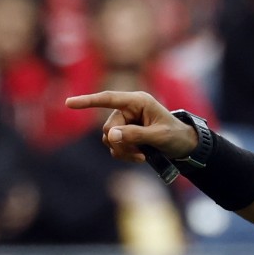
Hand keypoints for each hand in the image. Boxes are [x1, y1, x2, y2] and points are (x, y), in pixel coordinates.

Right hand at [63, 90, 195, 162]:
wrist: (184, 145)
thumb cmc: (175, 136)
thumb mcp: (158, 136)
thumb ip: (135, 135)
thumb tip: (110, 136)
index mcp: (138, 101)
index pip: (108, 98)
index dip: (88, 101)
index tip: (69, 103)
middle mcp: (128, 109)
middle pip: (108, 127)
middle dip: (120, 143)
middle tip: (139, 153)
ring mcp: (125, 122)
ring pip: (108, 138)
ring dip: (123, 151)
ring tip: (142, 155)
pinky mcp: (124, 134)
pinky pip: (113, 146)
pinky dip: (124, 154)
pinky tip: (140, 156)